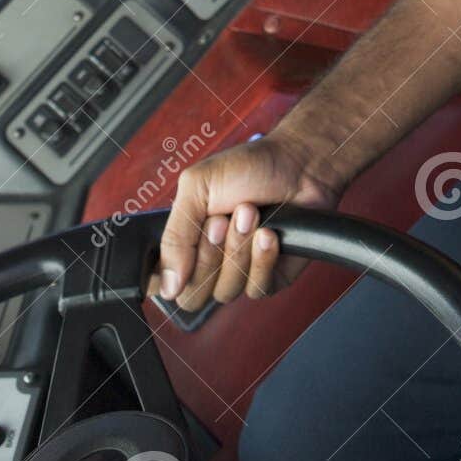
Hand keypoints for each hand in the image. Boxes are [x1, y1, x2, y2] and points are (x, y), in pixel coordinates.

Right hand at [154, 133, 341, 311]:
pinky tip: (269, 234)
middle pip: (193, 294)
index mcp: (184, 239)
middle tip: (222, 218)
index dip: (167, 277)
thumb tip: (167, 287)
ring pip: (226, 291)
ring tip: (251, 213)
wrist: (299, 165)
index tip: (184, 250)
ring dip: (238, 249)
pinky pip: (256, 289)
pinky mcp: (268, 278)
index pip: (161, 282)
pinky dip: (263, 259)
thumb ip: (174, 236)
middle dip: (209, 253)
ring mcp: (237, 271)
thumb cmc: (249, 168)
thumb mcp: (198, 186)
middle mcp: (208, 261)